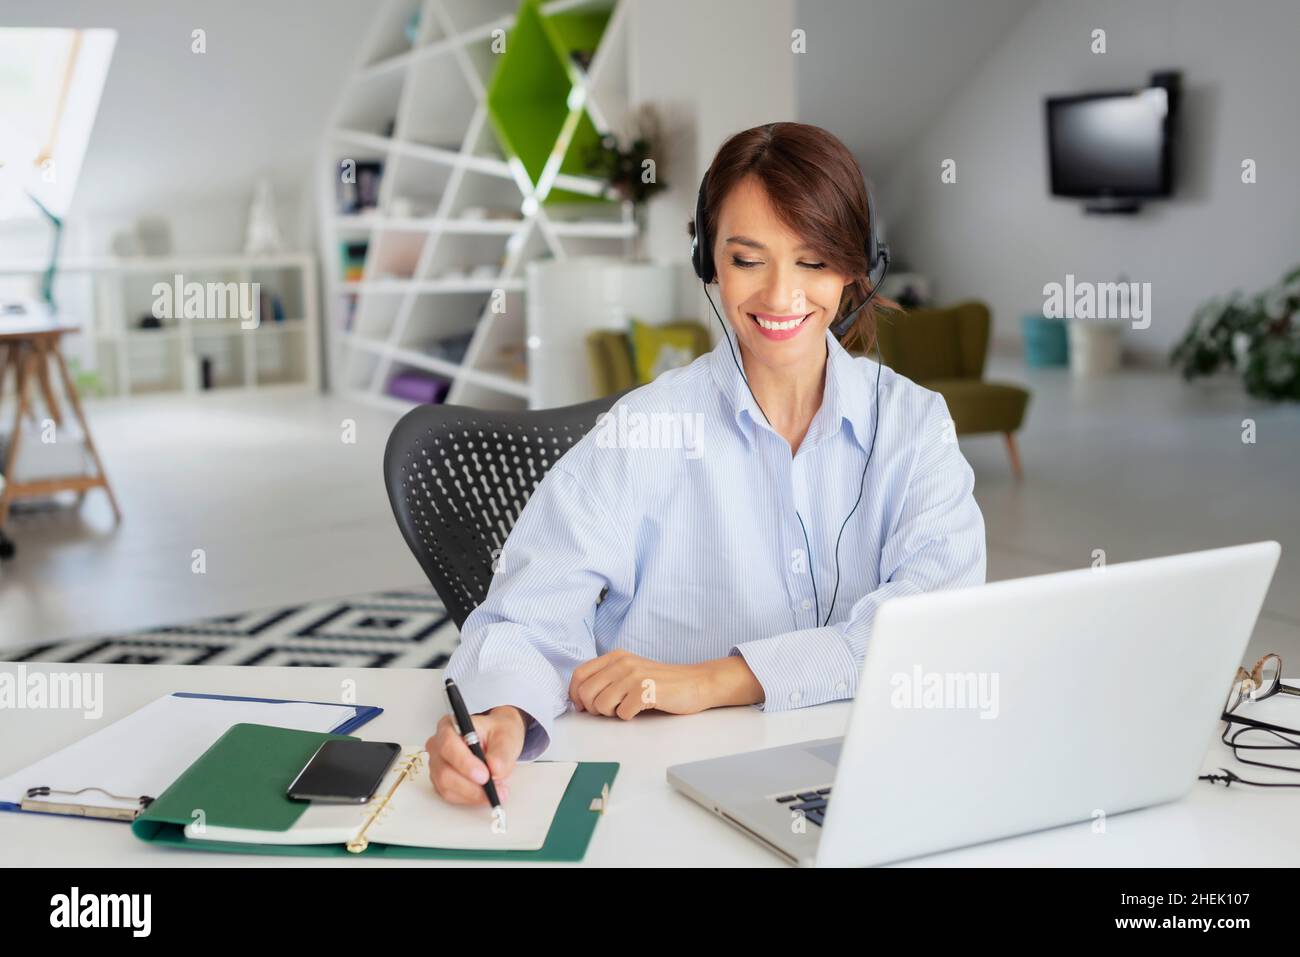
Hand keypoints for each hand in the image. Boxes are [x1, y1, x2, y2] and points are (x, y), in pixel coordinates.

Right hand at [426, 705, 525, 805]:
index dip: (464, 762)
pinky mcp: (441, 781)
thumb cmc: (498, 733)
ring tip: (496, 791)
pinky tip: (485, 793)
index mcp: (450, 726)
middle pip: (444, 771)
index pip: (449, 744)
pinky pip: (451, 795)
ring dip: (473, 794)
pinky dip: (470, 798)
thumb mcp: (507, 736)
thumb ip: (502, 752)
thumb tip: (495, 770)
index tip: (485, 775)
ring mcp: (437, 765)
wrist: (498, 740)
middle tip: (494, 790)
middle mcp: (438, 745)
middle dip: (470, 786)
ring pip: (447, 787)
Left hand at [569, 649, 716, 718]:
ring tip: (629, 707)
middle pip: (586, 693)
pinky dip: (630, 716)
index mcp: (616, 656)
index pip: (579, 674)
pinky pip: (623, 713)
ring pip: (602, 705)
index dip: (575, 694)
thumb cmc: (662, 683)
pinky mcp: (646, 690)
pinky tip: (643, 708)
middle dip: (594, 708)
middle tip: (611, 710)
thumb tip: (579, 698)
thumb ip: (607, 678)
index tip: (583, 706)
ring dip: (612, 714)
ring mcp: (635, 675)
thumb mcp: (630, 672)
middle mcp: (623, 662)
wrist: (696, 683)